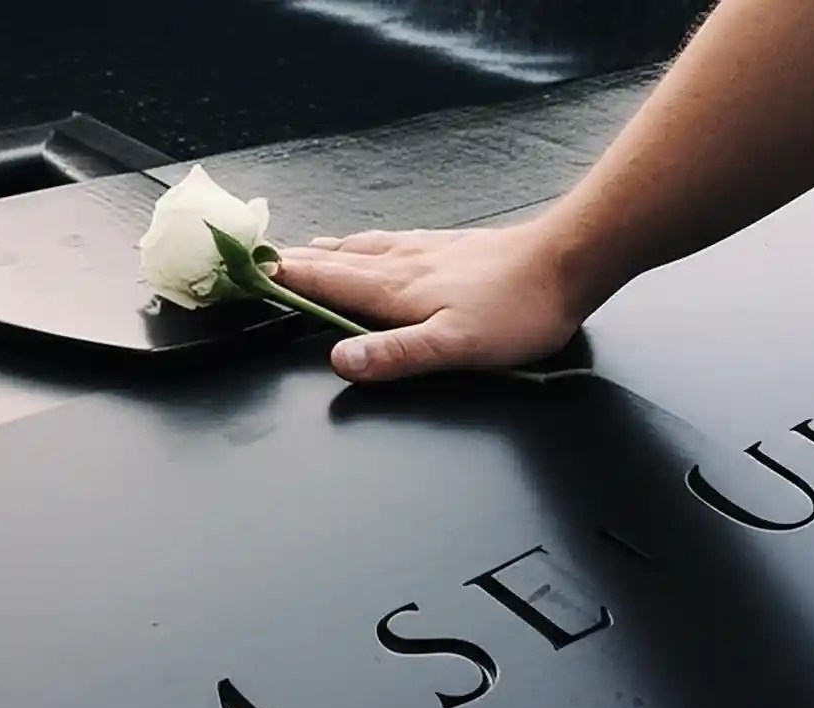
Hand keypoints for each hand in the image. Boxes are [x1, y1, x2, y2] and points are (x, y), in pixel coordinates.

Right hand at [276, 217, 603, 381]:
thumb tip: (341, 360)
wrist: (566, 261)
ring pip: (359, 248)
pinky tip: (369, 243)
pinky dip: (362, 243)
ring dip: (324, 251)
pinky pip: (387, 241)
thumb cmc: (516, 309)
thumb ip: (395, 354)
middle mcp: (400, 263)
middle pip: (333, 261)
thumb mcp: (454, 346)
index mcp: (394, 290)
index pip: (325, 282)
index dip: (285, 279)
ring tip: (300, 250)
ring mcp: (423, 251)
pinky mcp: (446, 246)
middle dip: (292, 261)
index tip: (247, 273)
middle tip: (258, 258)